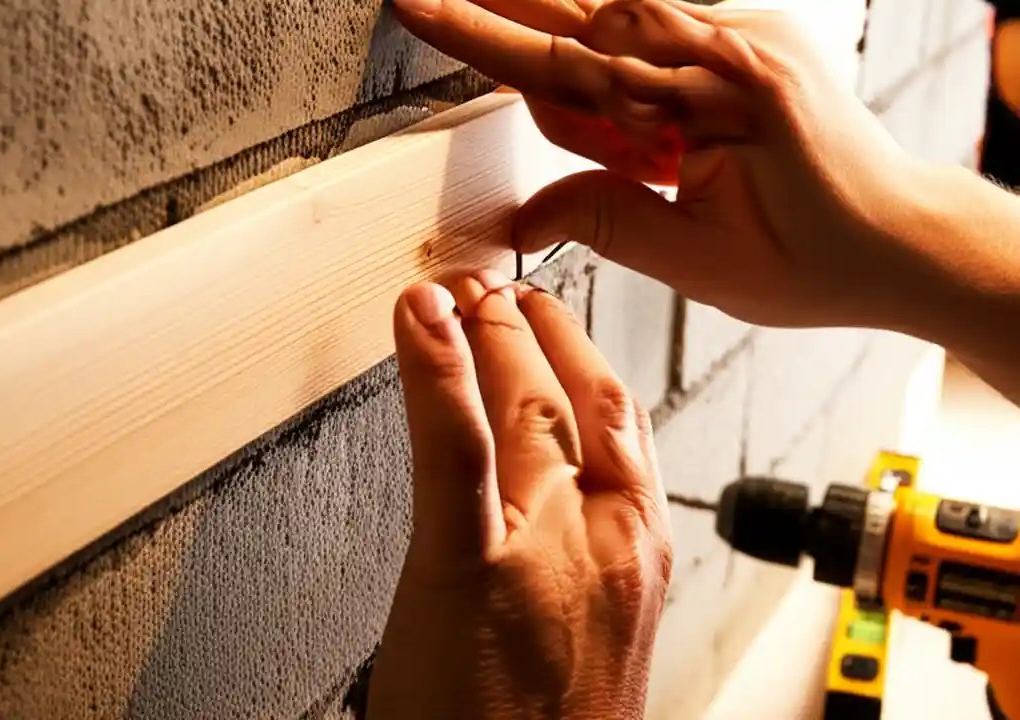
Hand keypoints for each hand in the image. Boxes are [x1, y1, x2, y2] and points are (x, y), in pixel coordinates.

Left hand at [369, 271, 671, 718]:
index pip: (619, 418)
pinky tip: (417, 320)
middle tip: (490, 287)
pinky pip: (453, 449)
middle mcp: (606, 534)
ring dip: (482, 332)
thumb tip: (556, 503)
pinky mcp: (469, 568)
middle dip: (527, 327)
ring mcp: (542, 546)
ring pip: (517, 406)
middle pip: (569, 397)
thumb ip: (584, 553)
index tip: (549, 314)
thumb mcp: (594, 629)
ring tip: (451, 289)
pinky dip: (433, 374)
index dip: (579, 351)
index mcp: (640, 549)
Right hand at [391, 0, 963, 330]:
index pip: (569, 64)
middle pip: (587, 18)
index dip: (485, 38)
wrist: (906, 240)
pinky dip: (628, 80)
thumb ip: (604, 221)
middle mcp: (733, 46)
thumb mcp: (700, 262)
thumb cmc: (822, 259)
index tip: (424, 9)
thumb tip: (526, 214)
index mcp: (719, 97)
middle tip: (453, 27)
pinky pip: (661, 40)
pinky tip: (648, 141)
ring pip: (620, 28)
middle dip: (515, 25)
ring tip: (641, 166)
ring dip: (587, 82)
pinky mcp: (751, 43)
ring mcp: (746, 37)